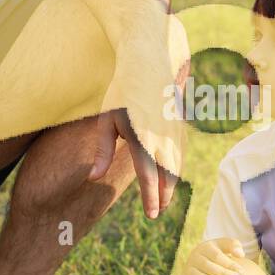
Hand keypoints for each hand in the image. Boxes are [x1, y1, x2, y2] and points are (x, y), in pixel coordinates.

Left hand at [90, 17, 189, 218]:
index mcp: (142, 138)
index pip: (149, 177)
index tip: (152, 214)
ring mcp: (175, 129)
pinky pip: (181, 150)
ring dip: (172, 182)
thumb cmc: (120, 90)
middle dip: (164, 195)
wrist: (147, 59)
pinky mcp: (180, 122)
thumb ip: (101, 151)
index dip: (151, 198)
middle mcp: (162, 136)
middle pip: (167, 175)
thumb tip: (93, 178)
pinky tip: (172, 172)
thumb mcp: (106, 120)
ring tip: (165, 197)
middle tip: (158, 211)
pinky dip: (177, 165)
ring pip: (177, 163)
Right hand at [180, 238, 244, 274]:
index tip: (241, 272)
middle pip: (207, 265)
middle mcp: (195, 257)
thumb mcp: (225, 245)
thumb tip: (240, 254)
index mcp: (205, 247)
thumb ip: (234, 245)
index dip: (229, 263)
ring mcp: (188, 269)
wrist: (200, 257)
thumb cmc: (219, 253)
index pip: (217, 255)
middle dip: (222, 273)